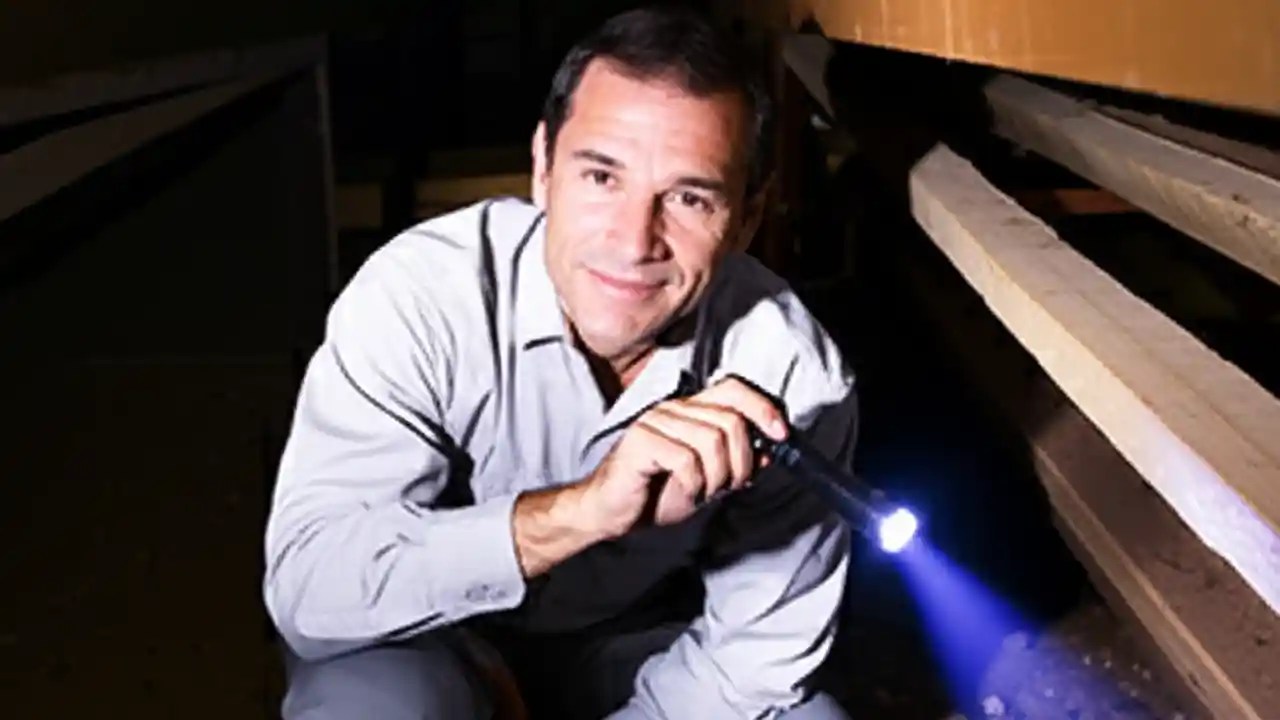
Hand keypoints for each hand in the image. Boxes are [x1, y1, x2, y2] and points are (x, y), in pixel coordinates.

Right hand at [580, 376, 788, 538]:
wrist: (610, 513)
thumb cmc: (653, 494)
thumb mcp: (706, 481)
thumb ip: (734, 464)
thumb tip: (769, 454)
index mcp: (689, 410)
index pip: (732, 389)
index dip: (762, 408)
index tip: (781, 434)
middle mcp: (672, 408)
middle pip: (730, 421)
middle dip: (740, 462)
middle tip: (727, 487)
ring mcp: (655, 421)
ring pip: (712, 441)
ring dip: (717, 477)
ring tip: (702, 492)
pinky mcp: (640, 441)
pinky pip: (687, 460)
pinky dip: (693, 485)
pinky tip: (684, 493)